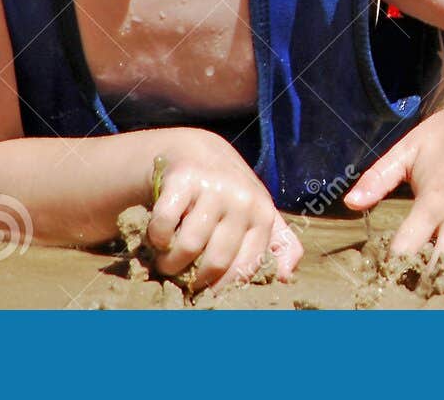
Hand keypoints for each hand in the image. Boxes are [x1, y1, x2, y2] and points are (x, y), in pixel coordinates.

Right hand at [143, 130, 302, 288]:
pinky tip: (159, 236)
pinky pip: (165, 224)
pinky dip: (157, 237)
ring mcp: (214, 187)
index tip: (205, 291)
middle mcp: (242, 199)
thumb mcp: (258, 213)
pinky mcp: (184, 178)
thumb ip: (279, 244)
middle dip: (194, 280)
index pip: (245, 268)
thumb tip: (286, 276)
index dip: (221, 288)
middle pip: (216, 262)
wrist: (196, 151)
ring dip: (171, 262)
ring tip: (167, 260)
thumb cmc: (229, 194)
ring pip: (189, 246)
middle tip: (181, 276)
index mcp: (263, 214)